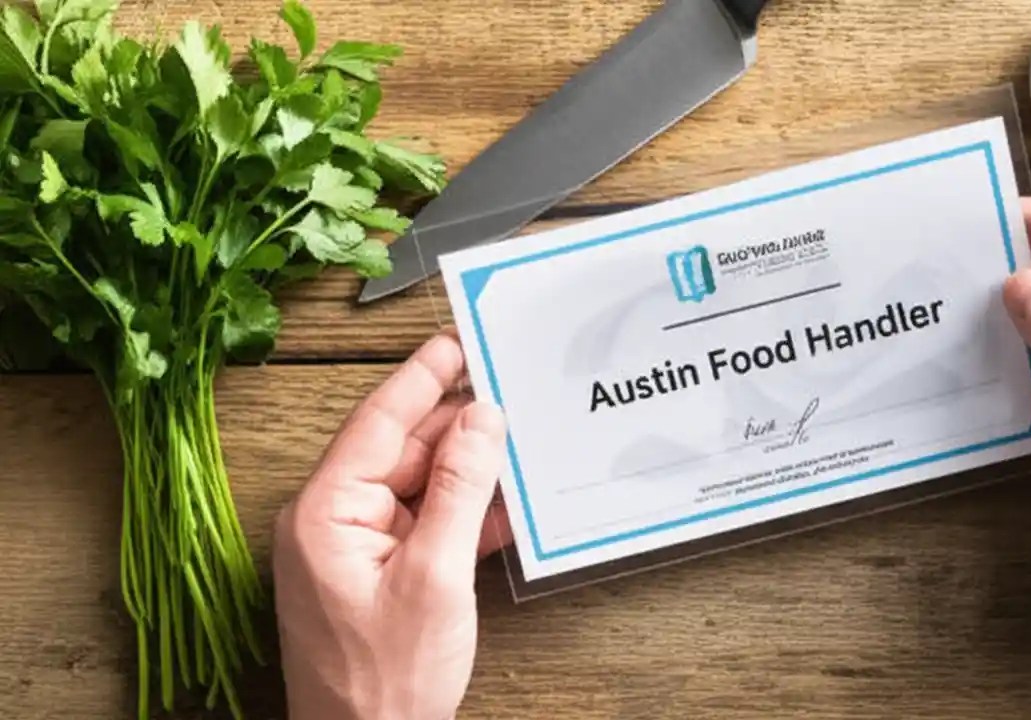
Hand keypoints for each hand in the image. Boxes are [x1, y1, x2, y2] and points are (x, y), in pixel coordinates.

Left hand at [272, 332, 510, 719]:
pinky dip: (466, 516)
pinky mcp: (383, 575)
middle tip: (508, 393)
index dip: (421, 378)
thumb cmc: (384, 683)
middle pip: (403, 452)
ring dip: (469, 474)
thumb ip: (459, 490)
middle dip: (457, 427)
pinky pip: (427, 525)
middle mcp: (334, 523)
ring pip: (421, 487)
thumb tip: (481, 420)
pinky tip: (507, 506)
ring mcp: (358, 550)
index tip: (455, 340)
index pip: (377, 423)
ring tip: (519, 446)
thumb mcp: (435, 576)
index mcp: (325, 513)